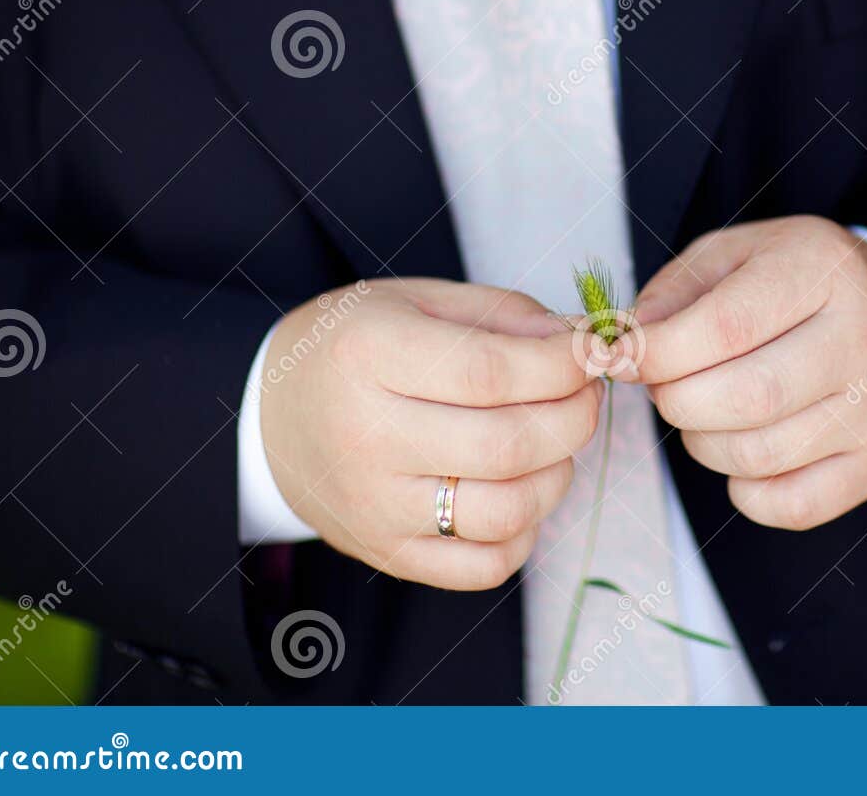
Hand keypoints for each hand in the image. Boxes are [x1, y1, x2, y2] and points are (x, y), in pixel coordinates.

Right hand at [259, 278, 598, 589]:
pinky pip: (485, 566)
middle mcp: (365, 436)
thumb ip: (505, 316)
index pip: (492, 372)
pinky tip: (519, 489)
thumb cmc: (359, 347)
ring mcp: (374, 505)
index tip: (593, 352)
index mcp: (368, 355)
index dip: (563, 365)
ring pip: (505, 511)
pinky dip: (525, 531)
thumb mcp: (420, 301)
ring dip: (557, 474)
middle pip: (507, 445)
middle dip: (575, 417)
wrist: (274, 414)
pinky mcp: (386, 553)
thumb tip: (581, 344)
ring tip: (553, 442)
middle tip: (584, 393)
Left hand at [631, 216, 866, 529]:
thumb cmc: (801, 285)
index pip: (725, 327)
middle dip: (676, 400)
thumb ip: (673, 292)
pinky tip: (745, 448)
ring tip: (706, 410)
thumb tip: (628, 349)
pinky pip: (788, 507)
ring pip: (758, 455)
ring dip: (703, 442)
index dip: (656, 353)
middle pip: (744, 398)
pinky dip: (746, 490)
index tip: (619, 359)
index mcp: (821, 271)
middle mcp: (862, 339)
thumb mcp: (735, 256)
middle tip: (666, 385)